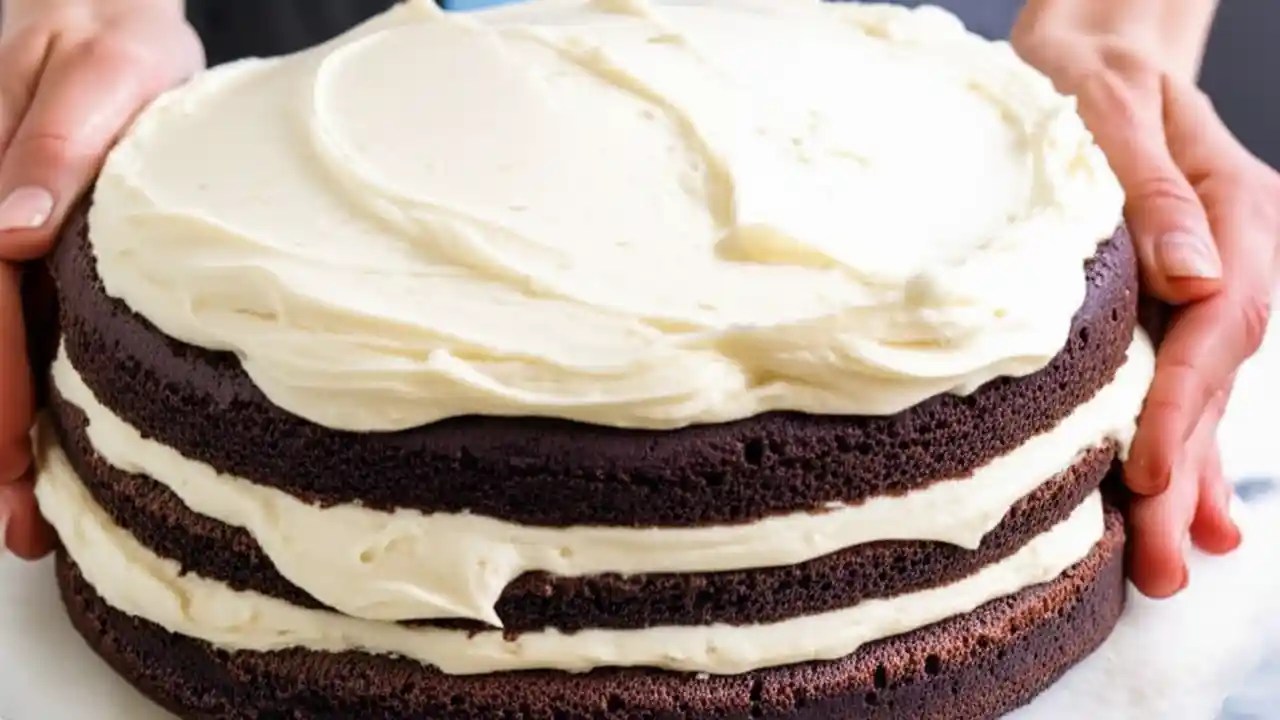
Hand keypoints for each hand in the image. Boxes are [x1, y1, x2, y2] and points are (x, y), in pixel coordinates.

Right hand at [0, 0, 203, 557]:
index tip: (10, 457)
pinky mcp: (21, 238)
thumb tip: (6, 231)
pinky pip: (12, 316)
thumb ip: (53, 149)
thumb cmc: (110, 34)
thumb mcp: (100, 74)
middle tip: (18, 524)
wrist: (103, 8)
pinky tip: (34, 442)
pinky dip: (17, 381)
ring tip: (20, 514)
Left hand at [1014, 26, 1278, 596]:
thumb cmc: (1084, 73)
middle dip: (1187, 473)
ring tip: (1176, 564)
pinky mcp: (1168, 298)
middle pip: (1216, 377)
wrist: (1087, 51)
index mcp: (1234, 209)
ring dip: (1188, 479)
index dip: (1184, 402)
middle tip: (1165, 565)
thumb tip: (1192, 276)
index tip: (1147, 470)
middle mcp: (1232, 253)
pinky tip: (1184, 506)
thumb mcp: (1110, 110)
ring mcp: (1207, 280)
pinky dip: (1182, 442)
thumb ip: (1156, 189)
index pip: (1220, 322)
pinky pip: (1182, 378)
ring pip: (1202, 392)